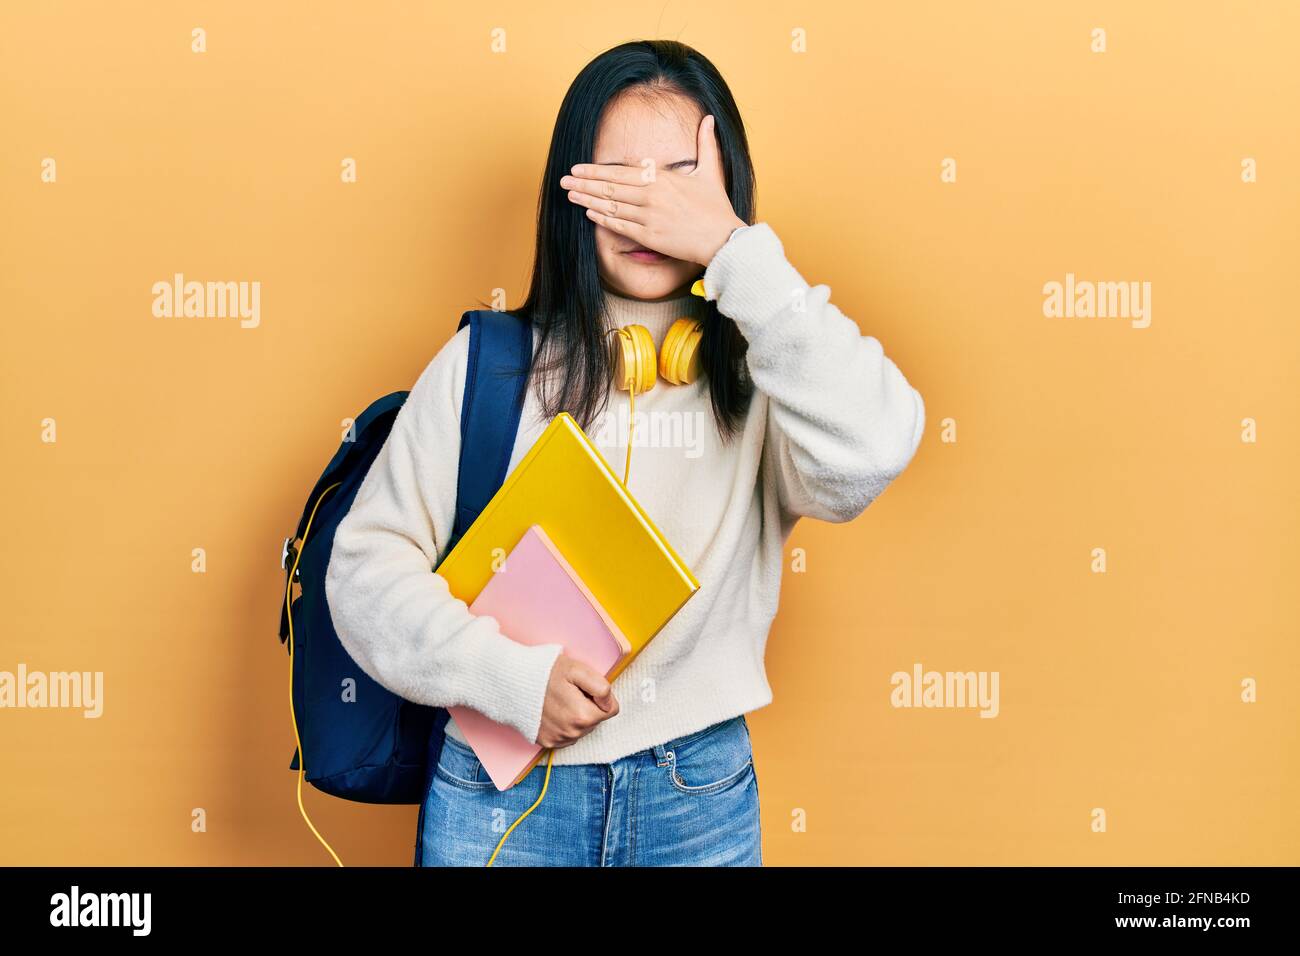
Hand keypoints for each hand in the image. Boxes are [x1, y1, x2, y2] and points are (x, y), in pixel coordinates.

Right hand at [535, 654, 619, 748]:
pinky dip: (563, 724)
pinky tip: (552, 711)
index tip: (584, 688)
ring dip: (576, 716)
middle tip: (569, 691)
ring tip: (559, 700)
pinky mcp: (547, 743)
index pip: (611, 710)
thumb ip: (601, 687)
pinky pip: (567, 735)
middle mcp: (573, 733)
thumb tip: (610, 704)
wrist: (511, 683)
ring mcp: (559, 740)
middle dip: (588, 706)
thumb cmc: (544, 673)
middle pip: (595, 720)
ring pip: (582, 729)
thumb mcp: (577, 670)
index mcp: (583, 716)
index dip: (600, 696)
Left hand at [560, 114, 745, 266]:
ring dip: (587, 200)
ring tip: (569, 196)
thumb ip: (706, 144)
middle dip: (583, 184)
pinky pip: (619, 226)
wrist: (722, 239)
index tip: (578, 168)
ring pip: (610, 206)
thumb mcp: (711, 171)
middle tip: (563, 181)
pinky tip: (588, 213)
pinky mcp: (649, 237)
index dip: (596, 170)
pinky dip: (602, 219)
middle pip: (610, 188)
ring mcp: (648, 217)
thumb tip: (709, 118)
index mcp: (662, 179)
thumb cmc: (716, 207)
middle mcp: (651, 196)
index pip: (621, 172)